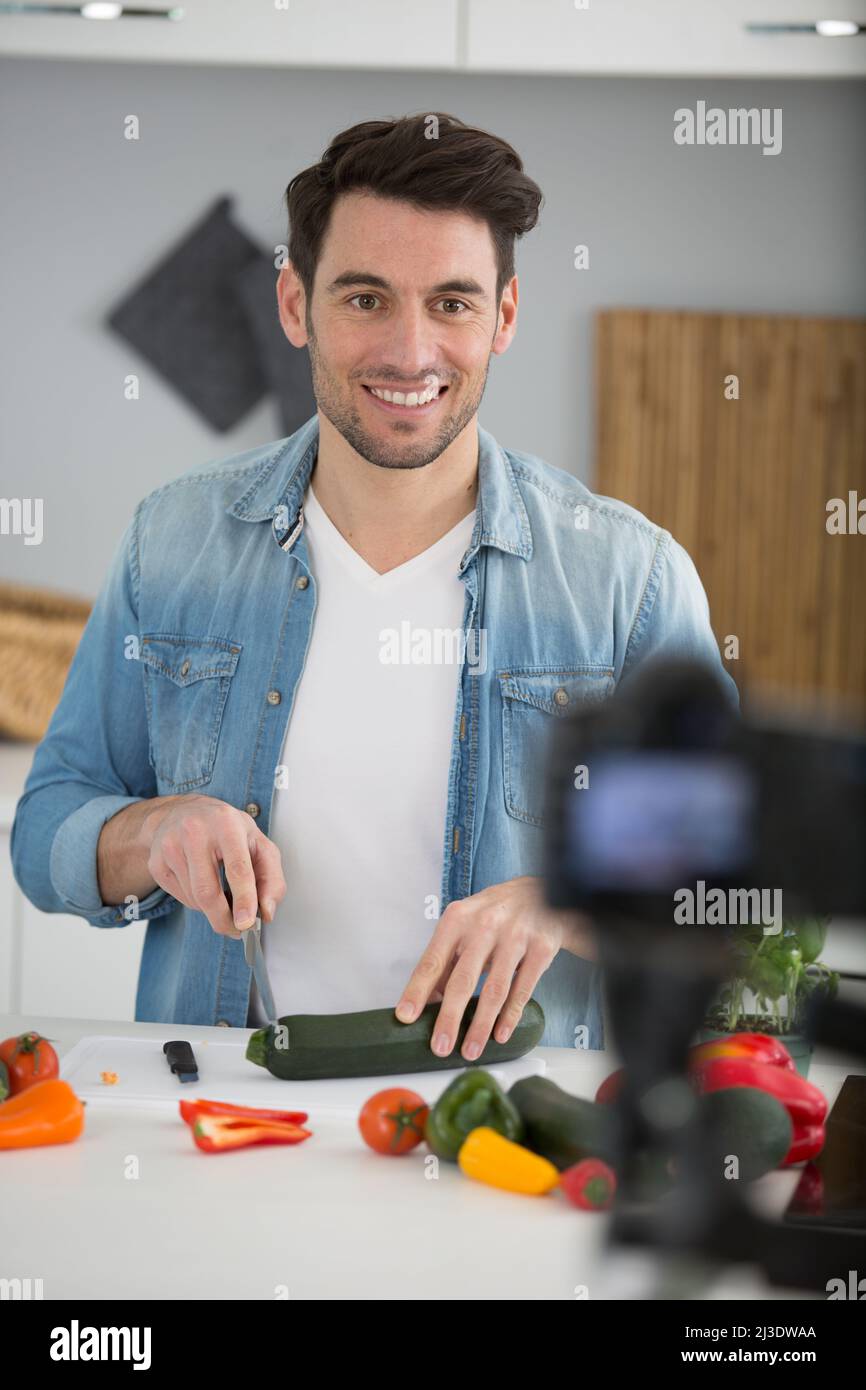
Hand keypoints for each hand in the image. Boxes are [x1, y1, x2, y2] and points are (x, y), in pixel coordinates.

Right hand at [146, 795, 286, 938]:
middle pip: (207, 891)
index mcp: (227, 824)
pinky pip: (181, 898)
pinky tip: (202, 883)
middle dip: (224, 919)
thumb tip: (266, 912)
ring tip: (222, 893)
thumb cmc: (227, 830)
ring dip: (212, 909)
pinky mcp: (156, 862)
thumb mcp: (259, 844)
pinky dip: (197, 902)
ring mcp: (170, 846)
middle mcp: (195, 831)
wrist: (184, 813)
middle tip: (237, 930)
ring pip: (194, 899)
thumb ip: (272, 879)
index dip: (244, 899)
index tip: (246, 924)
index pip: (237, 869)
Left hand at [394, 876, 595, 1059]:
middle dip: (449, 1018)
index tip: (406, 1017)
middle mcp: (485, 925)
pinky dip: (510, 1016)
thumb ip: (447, 959)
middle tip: (439, 1047)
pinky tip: (500, 1035)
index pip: (432, 960)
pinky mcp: (541, 948)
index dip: (417, 991)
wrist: (543, 892)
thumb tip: (427, 999)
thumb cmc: (495, 913)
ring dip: (480, 1026)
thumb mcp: (465, 925)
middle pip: (462, 980)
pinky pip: (522, 989)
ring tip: (470, 1050)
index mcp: (458, 918)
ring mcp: (515, 937)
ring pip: (494, 990)